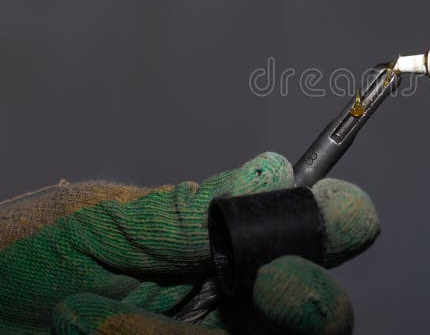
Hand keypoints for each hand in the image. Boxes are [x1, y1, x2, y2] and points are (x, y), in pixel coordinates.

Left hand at [0, 152, 378, 333]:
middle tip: (273, 286)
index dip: (339, 226)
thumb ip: (188, 212)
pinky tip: (97, 330)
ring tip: (94, 315)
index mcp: (226, 247)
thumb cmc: (25, 263)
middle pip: (322, 313)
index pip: (314, 235)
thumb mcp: (102, 229)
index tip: (337, 220)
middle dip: (309, 301)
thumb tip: (274, 170)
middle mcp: (232, 304)